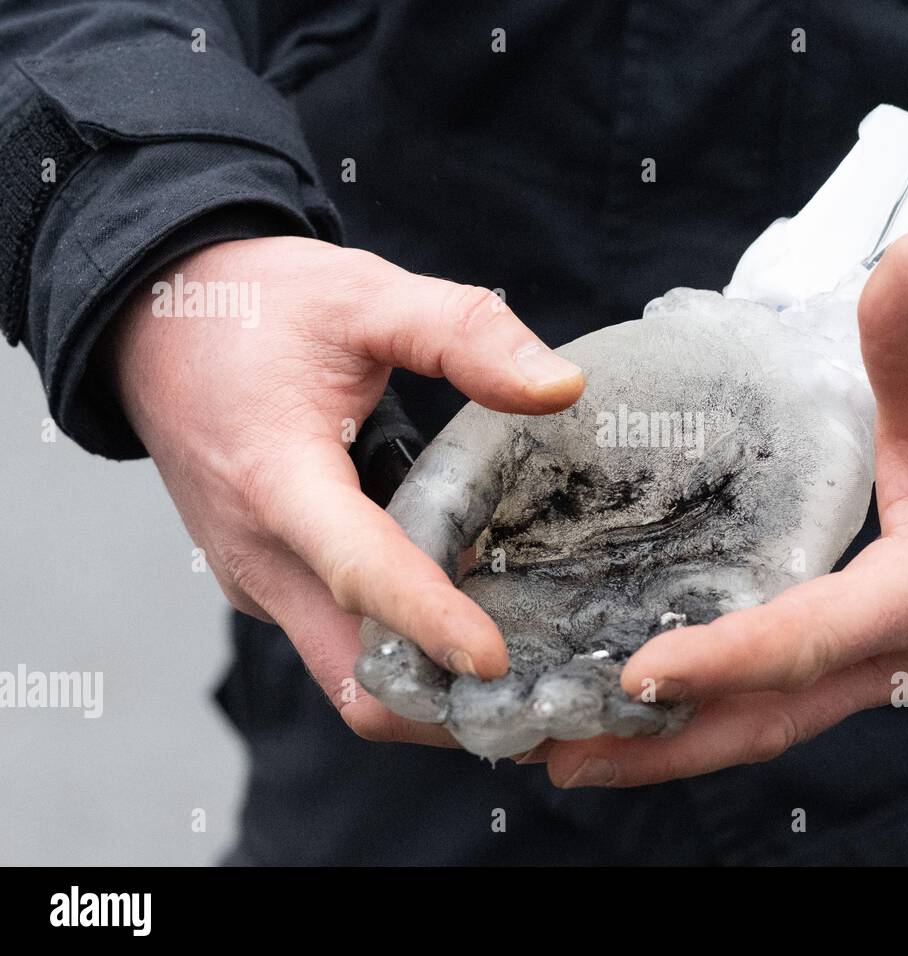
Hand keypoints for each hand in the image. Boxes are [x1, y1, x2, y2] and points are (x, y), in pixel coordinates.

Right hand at [111, 236, 584, 743]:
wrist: (158, 322)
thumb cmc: (261, 307)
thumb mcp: (362, 294)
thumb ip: (461, 333)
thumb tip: (561, 389)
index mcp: (276, 480)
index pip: (358, 570)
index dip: (427, 622)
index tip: (494, 662)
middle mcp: (259, 554)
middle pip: (353, 676)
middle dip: (442, 705)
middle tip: (545, 701)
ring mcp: (258, 580)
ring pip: (351, 672)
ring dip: (430, 684)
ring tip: (533, 661)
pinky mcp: (268, 584)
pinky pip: (341, 642)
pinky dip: (404, 650)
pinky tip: (474, 610)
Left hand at [541, 232, 907, 786]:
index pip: (812, 636)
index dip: (730, 658)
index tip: (642, 672)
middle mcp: (890, 657)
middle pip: (770, 719)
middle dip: (668, 745)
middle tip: (562, 754)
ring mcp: (870, 675)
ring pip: (764, 731)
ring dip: (668, 751)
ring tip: (566, 756)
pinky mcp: (851, 672)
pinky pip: (771, 713)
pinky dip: (700, 727)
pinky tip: (632, 721)